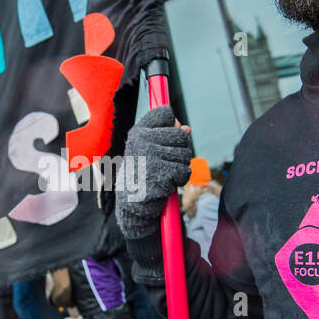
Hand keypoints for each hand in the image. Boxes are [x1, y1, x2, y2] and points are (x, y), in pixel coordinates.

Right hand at [116, 105, 193, 240]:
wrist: (131, 205)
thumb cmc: (142, 175)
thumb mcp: (149, 151)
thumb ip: (167, 136)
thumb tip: (187, 128)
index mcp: (138, 132)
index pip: (165, 113)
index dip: (173, 125)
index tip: (166, 138)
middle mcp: (142, 140)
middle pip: (181, 135)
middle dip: (181, 150)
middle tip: (167, 162)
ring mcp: (151, 157)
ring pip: (186, 154)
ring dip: (180, 166)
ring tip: (165, 174)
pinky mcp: (160, 174)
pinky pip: (185, 171)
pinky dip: (180, 179)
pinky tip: (166, 183)